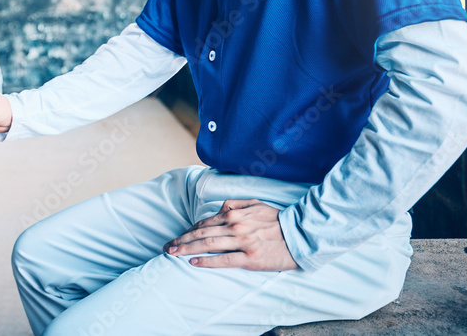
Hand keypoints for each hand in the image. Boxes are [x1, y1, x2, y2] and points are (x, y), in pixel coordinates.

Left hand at [164, 200, 297, 270]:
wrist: (299, 234)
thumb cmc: (277, 219)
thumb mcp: (255, 203)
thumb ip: (235, 204)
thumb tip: (219, 208)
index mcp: (234, 213)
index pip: (204, 222)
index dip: (188, 231)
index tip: (178, 237)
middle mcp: (235, 226)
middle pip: (201, 233)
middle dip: (181, 240)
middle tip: (167, 247)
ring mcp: (242, 242)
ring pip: (208, 244)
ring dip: (187, 249)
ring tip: (173, 253)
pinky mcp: (251, 258)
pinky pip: (224, 260)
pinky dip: (207, 261)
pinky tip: (194, 262)